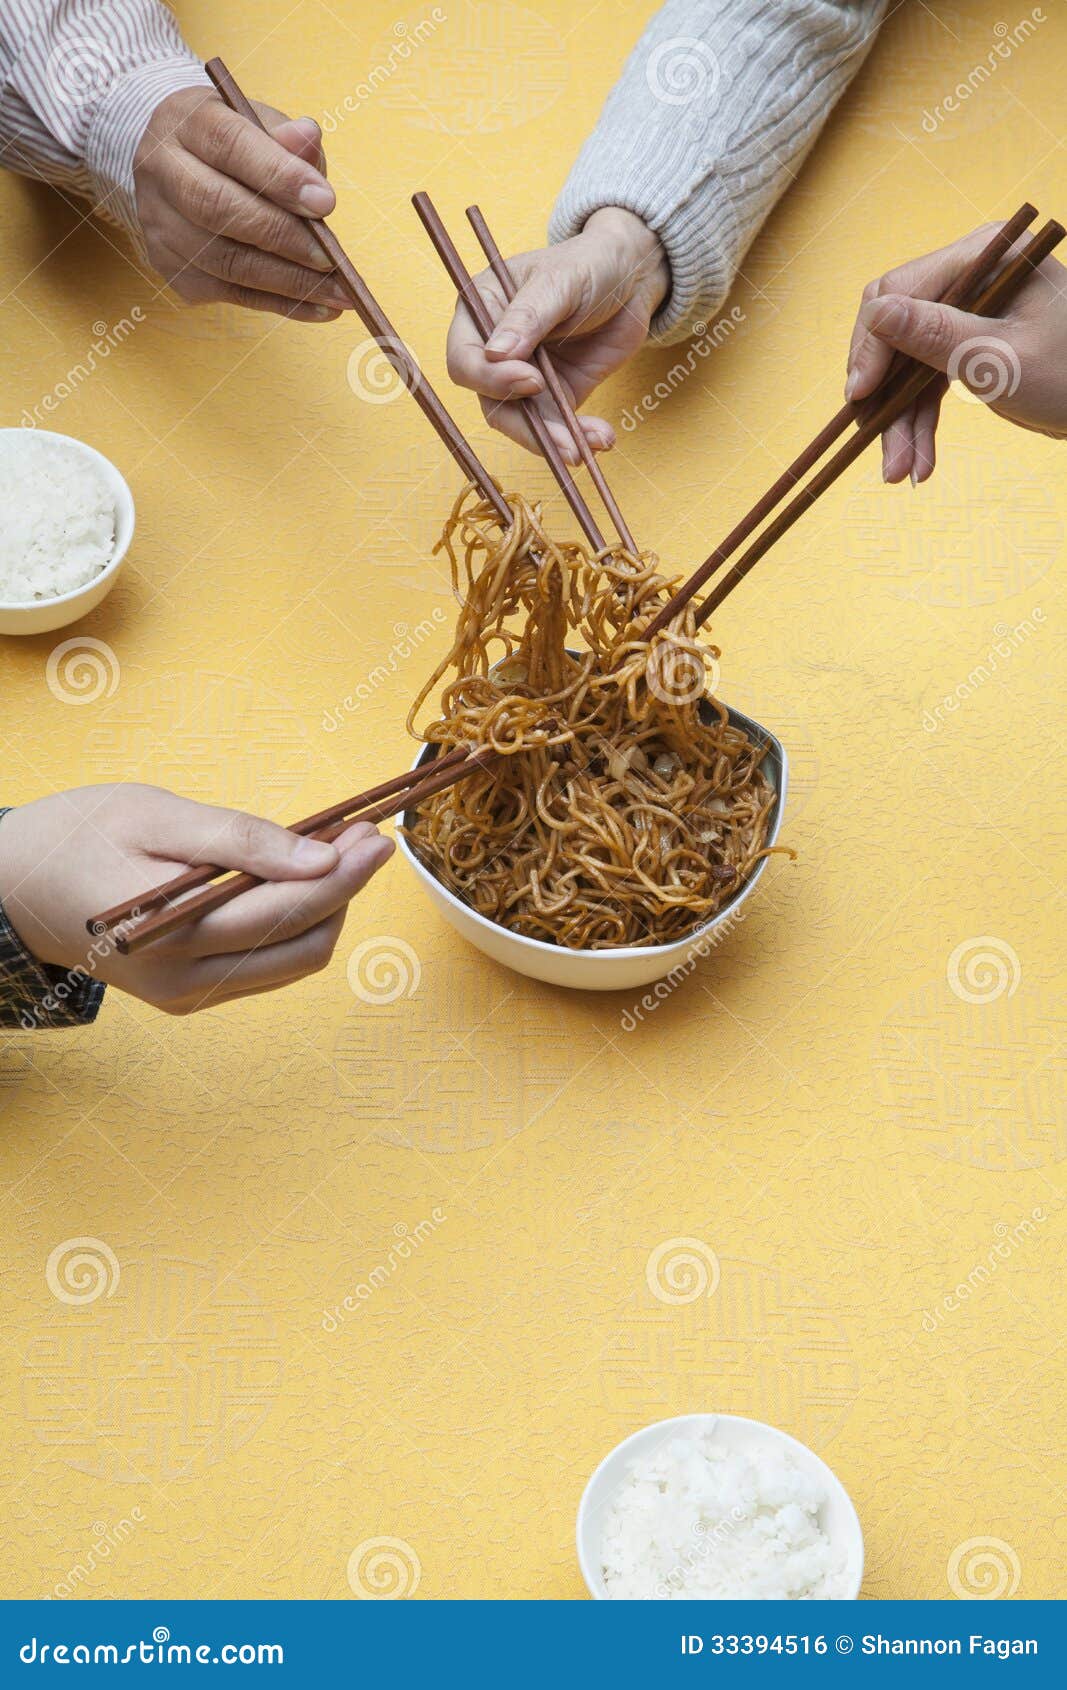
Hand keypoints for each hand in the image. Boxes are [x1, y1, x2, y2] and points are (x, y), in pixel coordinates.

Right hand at [0, 786, 393, 1013]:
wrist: (11, 887)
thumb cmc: (77, 838)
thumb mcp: (155, 817)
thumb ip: (241, 839)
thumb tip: (323, 857)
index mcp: (171, 936)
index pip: (286, 913)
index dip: (344, 875)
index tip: (376, 834)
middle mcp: (186, 981)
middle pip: (304, 946)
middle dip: (344, 892)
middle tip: (360, 836)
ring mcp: (189, 996)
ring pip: (293, 961)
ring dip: (325, 909)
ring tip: (333, 851)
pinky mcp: (191, 995)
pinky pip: (266, 965)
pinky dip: (293, 924)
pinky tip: (294, 880)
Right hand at [134, 87, 351, 321]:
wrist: (173, 168)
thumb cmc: (231, 145)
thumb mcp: (258, 124)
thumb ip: (286, 137)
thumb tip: (309, 139)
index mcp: (186, 122)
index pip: (229, 144)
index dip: (279, 175)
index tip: (326, 203)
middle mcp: (162, 172)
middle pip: (218, 208)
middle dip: (283, 236)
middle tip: (332, 258)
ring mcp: (161, 225)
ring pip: (226, 261)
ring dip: (289, 282)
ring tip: (339, 293)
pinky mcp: (171, 268)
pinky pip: (231, 293)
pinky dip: (280, 304)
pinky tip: (319, 308)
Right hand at [446, 207, 668, 457]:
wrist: (631, 276)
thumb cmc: (589, 263)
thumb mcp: (559, 281)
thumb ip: (528, 316)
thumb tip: (494, 354)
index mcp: (482, 310)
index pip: (464, 360)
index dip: (491, 379)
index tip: (532, 380)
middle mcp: (496, 349)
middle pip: (492, 402)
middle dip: (526, 427)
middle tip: (564, 440)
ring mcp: (526, 376)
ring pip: (524, 424)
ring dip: (555, 441)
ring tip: (589, 446)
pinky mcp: (556, 395)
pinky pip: (557, 427)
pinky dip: (578, 438)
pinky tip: (602, 438)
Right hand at [846, 222, 1066, 483]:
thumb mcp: (1003, 360)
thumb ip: (937, 335)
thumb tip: (876, 312)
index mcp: (986, 256)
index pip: (901, 291)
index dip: (873, 345)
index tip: (860, 398)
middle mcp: (971, 274)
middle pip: (894, 329)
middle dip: (883, 395)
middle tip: (879, 450)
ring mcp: (967, 310)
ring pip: (905, 364)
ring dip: (898, 421)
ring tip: (900, 473)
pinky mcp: (967, 343)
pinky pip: (924, 380)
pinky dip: (919, 422)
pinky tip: (919, 462)